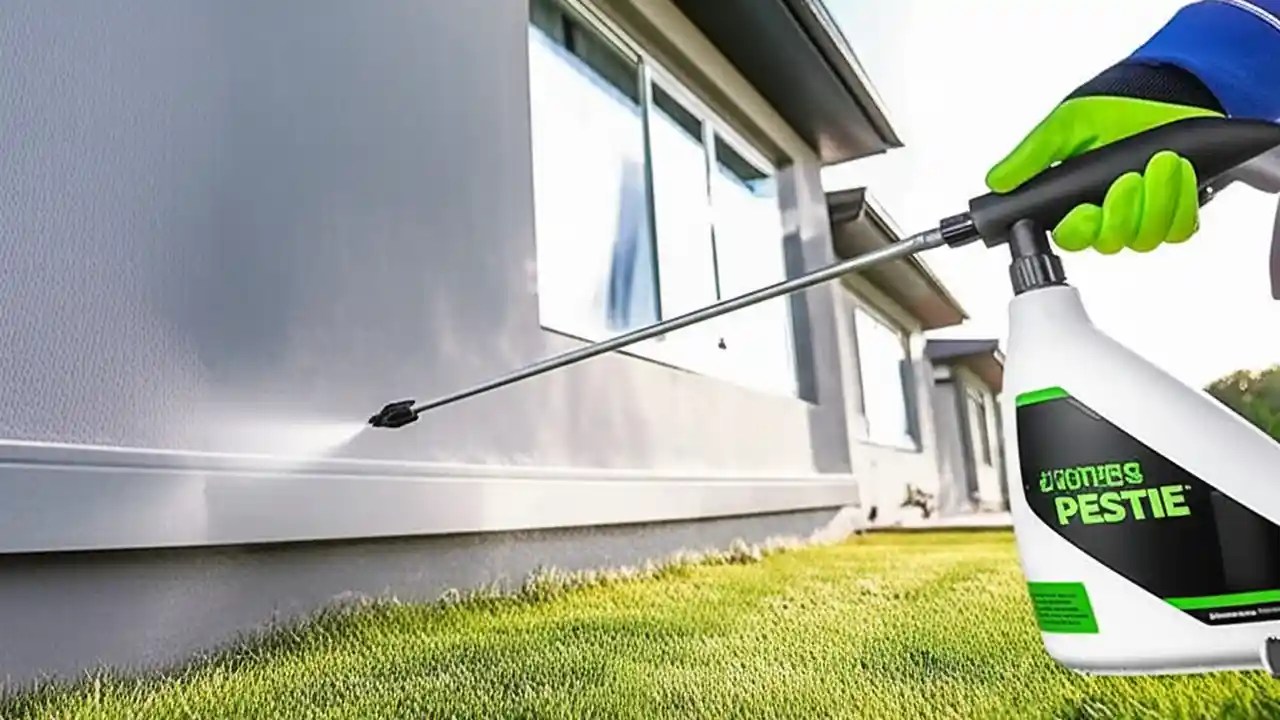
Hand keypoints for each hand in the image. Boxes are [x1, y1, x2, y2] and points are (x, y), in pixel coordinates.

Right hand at [986, 95, 1223, 253]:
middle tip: (1128, 178)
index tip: (1086, 210)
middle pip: (1111, 241)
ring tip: (1161, 162)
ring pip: (1146, 237)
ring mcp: (1144, 217)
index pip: (1071, 237)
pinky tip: (1178, 170)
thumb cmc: (1113, 111)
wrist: (1161, 95)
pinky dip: (1181, 201)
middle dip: (1121, 211)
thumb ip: (1031, 156)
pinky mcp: (1178, 211)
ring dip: (1156, 201)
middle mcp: (1109, 217)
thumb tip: (997, 180)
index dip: (1079, 230)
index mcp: (1076, 205)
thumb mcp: (1065, 126)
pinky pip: (1180, 228)